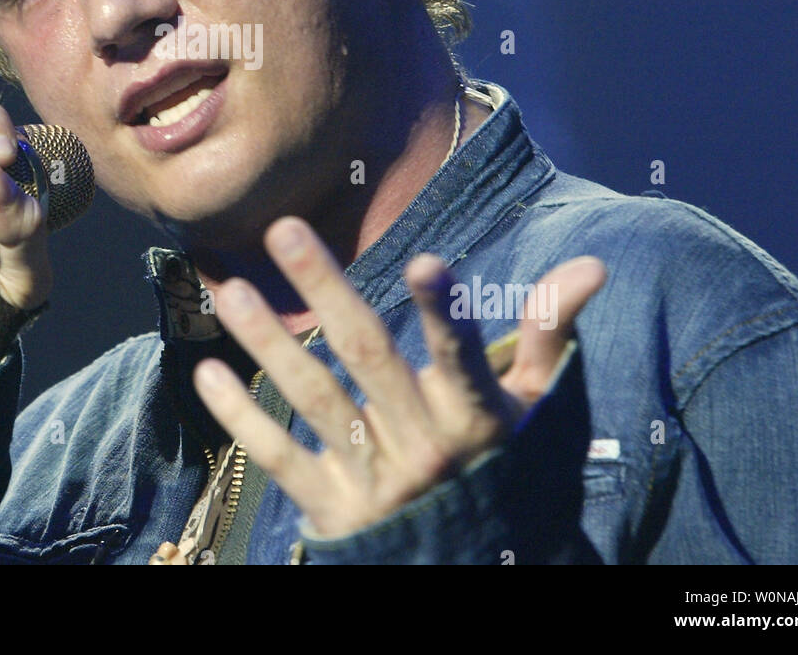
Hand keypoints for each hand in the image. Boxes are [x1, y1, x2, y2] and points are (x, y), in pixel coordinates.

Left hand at [192, 217, 605, 538]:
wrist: (475, 568)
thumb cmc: (503, 470)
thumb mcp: (532, 409)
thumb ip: (548, 333)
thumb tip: (591, 265)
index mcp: (476, 419)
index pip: (461, 359)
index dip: (442, 313)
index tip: (424, 262)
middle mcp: (423, 449)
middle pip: (366, 357)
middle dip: (324, 289)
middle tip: (283, 229)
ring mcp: (374, 481)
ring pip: (314, 399)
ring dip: (268, 342)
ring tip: (230, 290)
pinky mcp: (333, 509)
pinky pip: (280, 458)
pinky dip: (242, 417)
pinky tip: (206, 372)